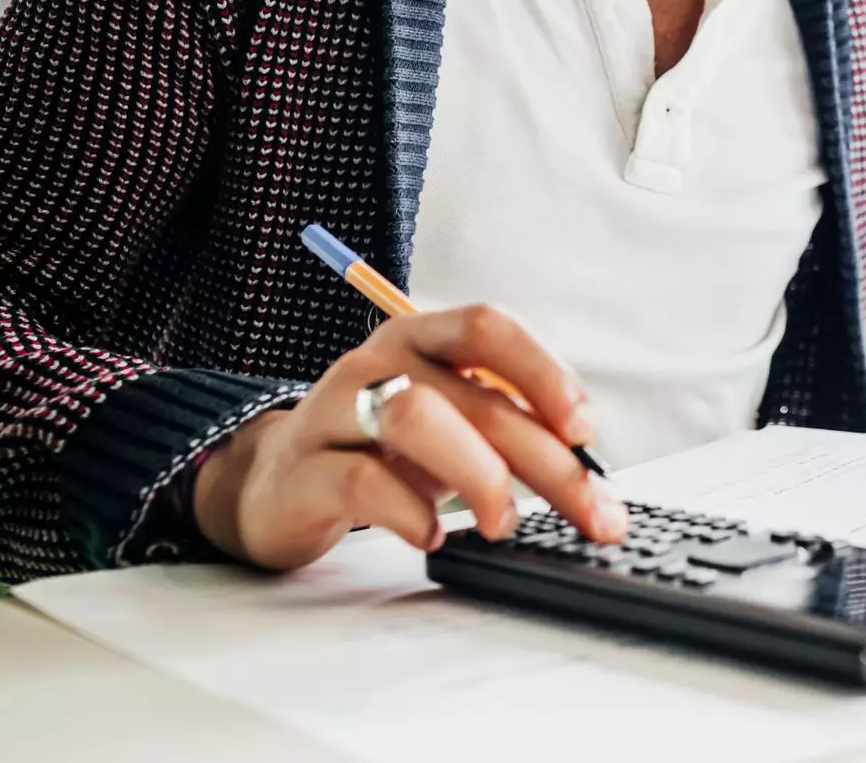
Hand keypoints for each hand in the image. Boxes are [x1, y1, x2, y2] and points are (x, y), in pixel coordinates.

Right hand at [193, 305, 625, 570]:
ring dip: (479, 476)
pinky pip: (362, 482)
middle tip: (591, 513)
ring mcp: (332, 412)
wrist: (275, 487)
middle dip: (547, 461)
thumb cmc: (383, 453)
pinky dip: (410, 514)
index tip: (584, 432)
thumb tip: (590, 476)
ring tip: (503, 522)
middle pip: (474, 395)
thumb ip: (508, 430)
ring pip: (416, 419)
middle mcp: (375, 363)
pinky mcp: (302, 471)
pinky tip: (430, 535)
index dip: (543, 373)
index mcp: (420, 337)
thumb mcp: (449, 426)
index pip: (488, 328)